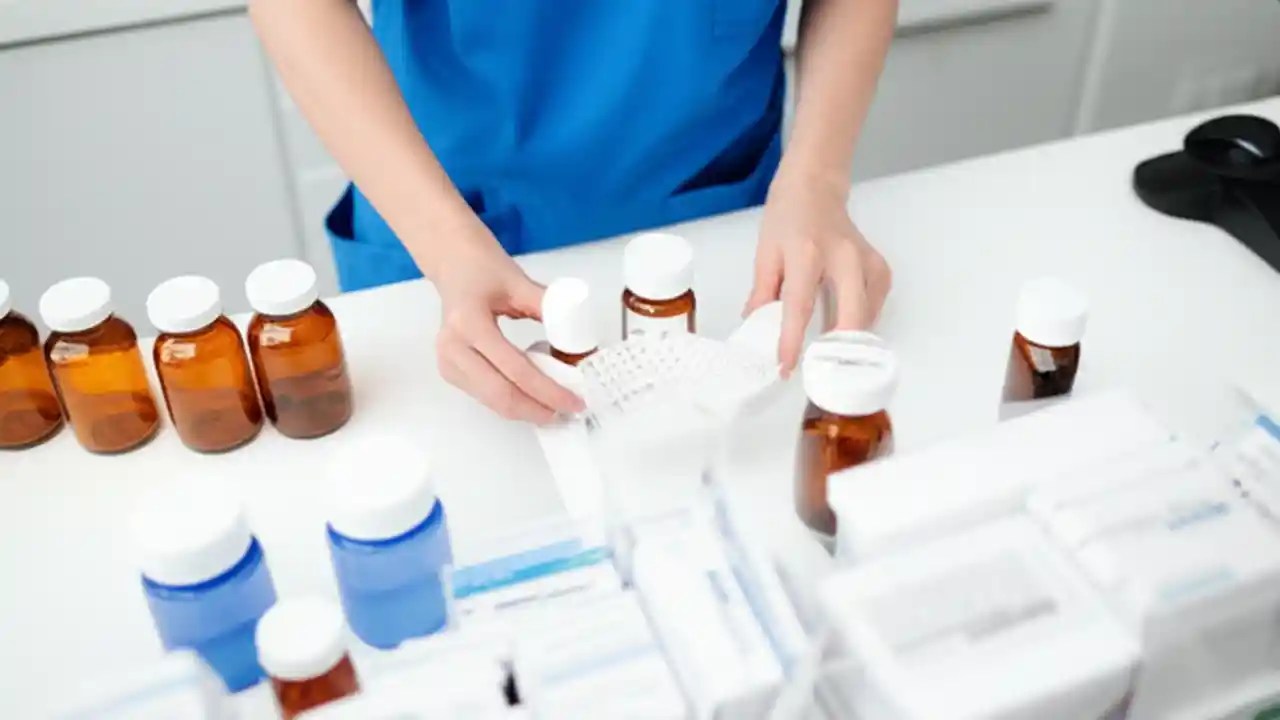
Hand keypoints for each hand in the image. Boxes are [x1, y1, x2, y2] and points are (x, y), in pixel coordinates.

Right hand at [431, 215, 583, 422]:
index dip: (547, 390)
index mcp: (469, 323)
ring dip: (525, 409)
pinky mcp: (449, 371)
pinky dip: (511, 400)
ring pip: (491, 401)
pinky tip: (533, 397)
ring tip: (555, 407)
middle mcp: (452, 347)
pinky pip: (484, 395)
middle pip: (500, 395)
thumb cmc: (483, 269)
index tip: (574, 400)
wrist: (453, 264)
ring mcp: (447, 362)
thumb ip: (550, 311)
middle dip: (536, 410)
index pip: (515, 368)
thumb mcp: (521, 283)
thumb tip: (579, 344)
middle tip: (567, 412)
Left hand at [744, 172, 891, 374]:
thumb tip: (755, 328)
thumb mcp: (765, 253)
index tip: (785, 368)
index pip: (800, 306)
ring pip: (868, 314)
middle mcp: (843, 258)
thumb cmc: (787, 217)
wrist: (816, 186)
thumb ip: (762, 293)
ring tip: (830, 354)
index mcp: (806, 254)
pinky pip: (875, 305)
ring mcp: (866, 262)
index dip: (792, 341)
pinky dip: (862, 321)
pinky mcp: (880, 267)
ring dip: (850, 339)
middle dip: (838, 349)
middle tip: (821, 372)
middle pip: (852, 314)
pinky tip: (846, 327)